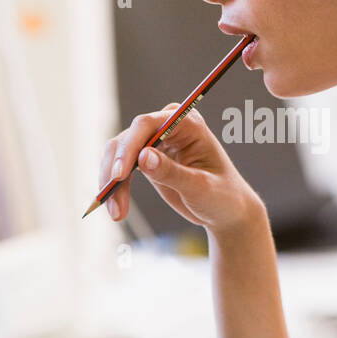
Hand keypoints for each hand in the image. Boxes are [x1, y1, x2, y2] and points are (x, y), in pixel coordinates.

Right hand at [98, 103, 261, 235]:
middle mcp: (167, 125)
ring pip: (117, 154)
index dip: (130, 147)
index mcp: (187, 123)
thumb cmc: (222, 196)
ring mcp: (154, 141)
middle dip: (116, 170)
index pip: (148, 125)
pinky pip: (119, 168)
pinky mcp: (145, 158)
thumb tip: (143, 157)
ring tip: (116, 213)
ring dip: (111, 183)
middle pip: (127, 139)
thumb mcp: (200, 187)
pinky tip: (115, 209)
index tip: (120, 176)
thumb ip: (172, 172)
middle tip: (111, 200)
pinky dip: (114, 188)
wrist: (225, 210)